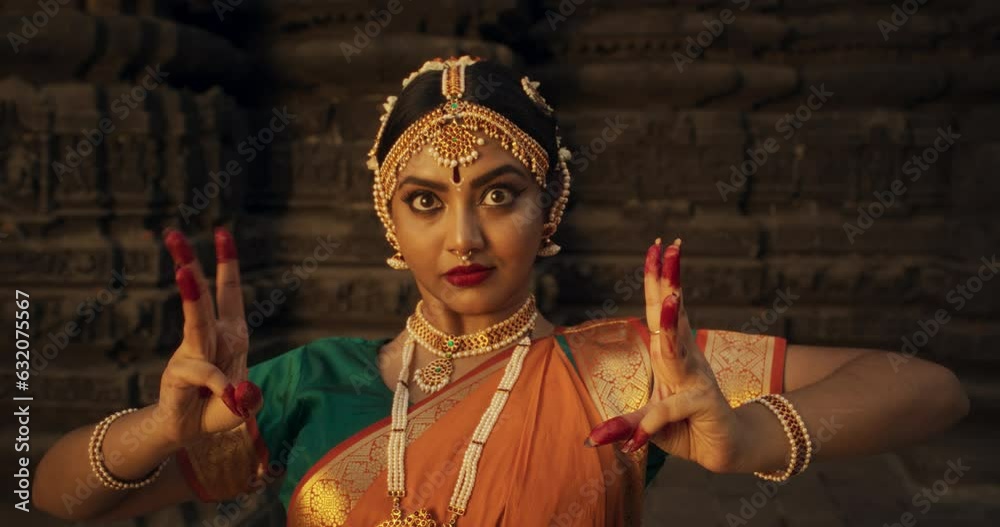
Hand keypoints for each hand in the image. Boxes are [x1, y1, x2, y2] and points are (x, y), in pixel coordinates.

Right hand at [155, 227, 261, 448]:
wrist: (190, 432)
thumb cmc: (220, 409)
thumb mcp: (245, 404)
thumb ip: (248, 399)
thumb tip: (240, 394)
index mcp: (232, 333)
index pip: (230, 292)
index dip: (226, 264)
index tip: (221, 233)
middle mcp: (212, 336)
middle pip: (203, 295)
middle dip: (191, 262)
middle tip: (174, 235)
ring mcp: (193, 351)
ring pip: (195, 320)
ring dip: (191, 295)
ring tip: (183, 271)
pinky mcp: (180, 371)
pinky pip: (203, 371)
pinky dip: (217, 383)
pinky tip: (225, 395)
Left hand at [584, 238, 747, 472]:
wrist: (726, 449)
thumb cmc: (686, 425)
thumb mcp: (649, 421)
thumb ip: (625, 424)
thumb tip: (589, 439)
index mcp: (671, 351)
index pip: (661, 310)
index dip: (658, 280)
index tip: (657, 247)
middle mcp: (685, 357)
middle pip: (672, 315)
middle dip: (668, 281)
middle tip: (667, 249)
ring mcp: (695, 378)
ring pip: (676, 349)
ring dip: (672, 324)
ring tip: (669, 300)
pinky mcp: (702, 404)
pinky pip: (668, 410)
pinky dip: (648, 424)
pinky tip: (636, 439)